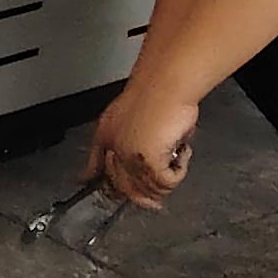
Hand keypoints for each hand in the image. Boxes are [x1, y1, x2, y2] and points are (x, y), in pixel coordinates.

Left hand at [87, 81, 198, 211]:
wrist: (166, 82)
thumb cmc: (157, 91)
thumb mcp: (136, 116)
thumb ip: (126, 138)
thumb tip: (130, 159)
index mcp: (105, 134)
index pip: (96, 170)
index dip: (113, 187)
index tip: (125, 195)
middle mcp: (113, 147)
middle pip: (125, 188)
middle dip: (145, 195)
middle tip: (160, 193)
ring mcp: (128, 155)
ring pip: (148, 189)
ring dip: (167, 178)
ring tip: (176, 157)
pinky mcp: (149, 161)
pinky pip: (167, 183)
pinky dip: (179, 171)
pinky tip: (181, 152)